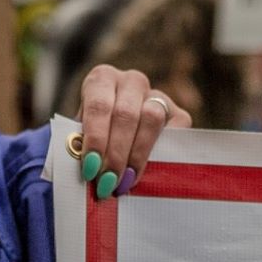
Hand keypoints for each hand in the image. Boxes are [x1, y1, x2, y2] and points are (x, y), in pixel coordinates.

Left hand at [72, 65, 191, 199]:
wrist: (121, 135)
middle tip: (107, 182)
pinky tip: (146, 174)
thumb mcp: (83, 135)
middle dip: (116, 153)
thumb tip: (86, 170)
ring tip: (125, 181)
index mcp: (102, 79)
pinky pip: (175, 132)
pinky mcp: (179, 115)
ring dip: (137, 155)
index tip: (90, 169)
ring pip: (151, 118)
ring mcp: (157, 95)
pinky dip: (160, 155)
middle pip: (125, 114)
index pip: (99, 104)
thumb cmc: (96, 135)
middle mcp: (131, 81)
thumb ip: (82, 147)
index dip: (96, 138)